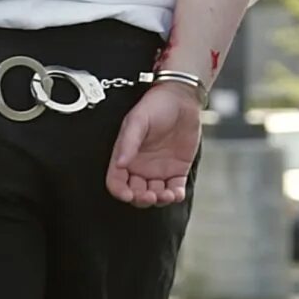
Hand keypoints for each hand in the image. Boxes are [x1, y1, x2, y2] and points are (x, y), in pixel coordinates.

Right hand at [107, 82, 202, 206]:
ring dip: (159, 200)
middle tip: (149, 195)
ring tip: (166, 195)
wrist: (182, 98)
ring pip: (155, 195)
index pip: (116, 180)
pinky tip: (176, 193)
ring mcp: (159, 170)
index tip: (128, 194)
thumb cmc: (156, 105)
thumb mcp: (138, 120)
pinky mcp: (177, 171)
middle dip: (141, 198)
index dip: (120, 191)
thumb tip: (120, 163)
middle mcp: (140, 166)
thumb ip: (128, 142)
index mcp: (126, 156)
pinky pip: (175, 189)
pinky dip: (175, 196)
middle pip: (135, 193)